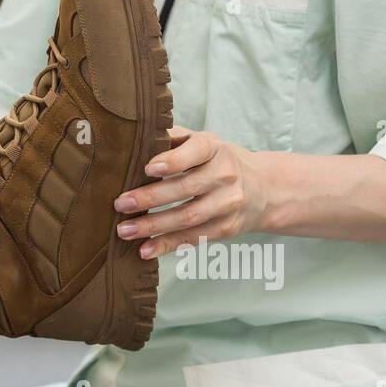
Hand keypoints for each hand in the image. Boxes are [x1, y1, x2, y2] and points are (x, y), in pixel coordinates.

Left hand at [113, 126, 270, 257]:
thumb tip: (133, 137)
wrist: (264, 189)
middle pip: (186, 188)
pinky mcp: (226, 228)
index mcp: (215, 148)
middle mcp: (225, 175)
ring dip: (153, 225)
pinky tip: (145, 249)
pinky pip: (194, 238)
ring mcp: (228, 204)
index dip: (173, 160)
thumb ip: (173, 138)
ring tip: (124, 230)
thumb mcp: (203, 141)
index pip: (196, 151)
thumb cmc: (219, 160)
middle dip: (150, 197)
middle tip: (120, 204)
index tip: (148, 168)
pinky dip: (168, 244)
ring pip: (188, 217)